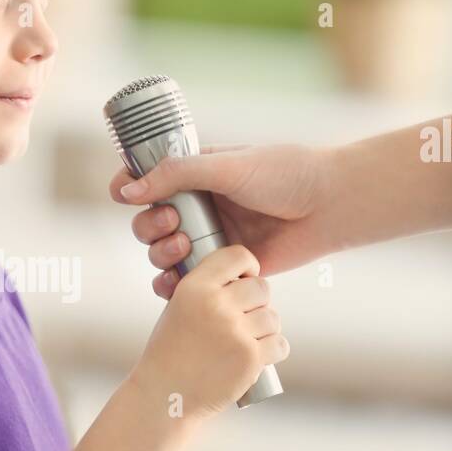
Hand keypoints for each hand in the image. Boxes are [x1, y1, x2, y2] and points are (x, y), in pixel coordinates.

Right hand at [109, 142, 330, 298]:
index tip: (123, 195)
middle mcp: (199, 206)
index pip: (148, 179)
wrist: (328, 207)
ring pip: (163, 252)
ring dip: (161, 253)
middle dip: (150, 226)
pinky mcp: (224, 268)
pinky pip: (186, 280)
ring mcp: (210, 238)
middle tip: (172, 224)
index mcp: (197, 174)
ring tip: (184, 248)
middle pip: (149, 221)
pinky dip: (171, 284)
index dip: (130, 187)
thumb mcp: (227, 166)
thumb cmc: (285, 175)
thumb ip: (177, 175)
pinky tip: (173, 284)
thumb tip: (128, 191)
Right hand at [130, 244, 289, 418]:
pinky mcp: (250, 357)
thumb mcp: (178, 307)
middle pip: (262, 288)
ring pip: (272, 318)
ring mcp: (234, 331)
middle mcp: (215, 304)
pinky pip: (279, 344)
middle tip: (243, 321)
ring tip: (244, 343)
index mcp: (195, 287)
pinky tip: (255, 358)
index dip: (248, 267)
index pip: (237, 256)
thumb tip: (244, 279)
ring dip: (265, 330)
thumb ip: (208, 289)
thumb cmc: (170, 352)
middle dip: (257, 304)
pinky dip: (272, 352)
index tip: (245, 281)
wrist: (164, 394)